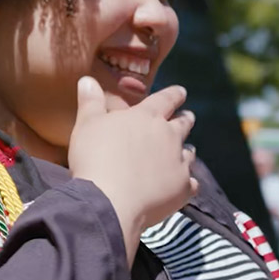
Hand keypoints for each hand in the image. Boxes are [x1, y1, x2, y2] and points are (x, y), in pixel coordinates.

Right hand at [68, 76, 197, 263]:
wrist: (109, 200)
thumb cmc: (95, 156)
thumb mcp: (87, 124)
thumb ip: (90, 101)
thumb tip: (87, 79)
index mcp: (146, 117)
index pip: (165, 99)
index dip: (174, 94)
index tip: (181, 91)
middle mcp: (168, 136)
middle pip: (183, 124)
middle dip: (185, 119)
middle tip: (188, 117)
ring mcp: (178, 162)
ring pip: (190, 153)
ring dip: (187, 150)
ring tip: (187, 151)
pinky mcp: (182, 188)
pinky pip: (192, 182)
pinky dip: (187, 182)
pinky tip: (183, 184)